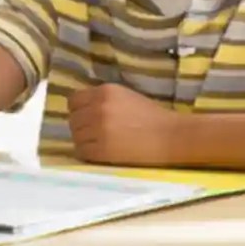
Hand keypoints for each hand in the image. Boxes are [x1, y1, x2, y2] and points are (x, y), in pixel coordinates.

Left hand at [68, 83, 186, 165]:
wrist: (172, 136)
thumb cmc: (152, 117)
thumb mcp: (125, 97)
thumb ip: (102, 100)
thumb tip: (82, 109)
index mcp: (104, 91)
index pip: (73, 101)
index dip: (78, 111)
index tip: (86, 118)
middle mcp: (98, 107)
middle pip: (73, 119)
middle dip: (81, 127)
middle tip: (95, 134)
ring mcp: (99, 128)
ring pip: (76, 136)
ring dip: (84, 141)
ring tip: (100, 144)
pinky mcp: (102, 149)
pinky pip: (82, 151)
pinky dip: (89, 153)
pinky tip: (102, 153)